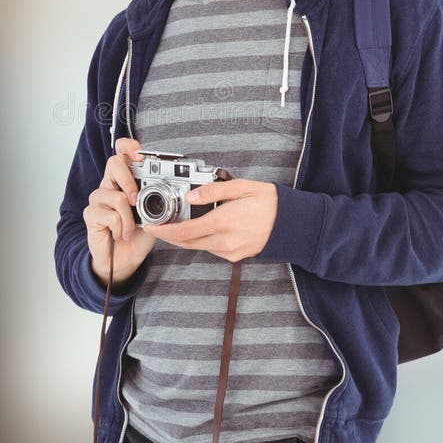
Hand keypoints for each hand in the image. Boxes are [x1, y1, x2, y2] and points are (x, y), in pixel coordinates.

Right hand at [83, 138, 155, 288]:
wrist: (125, 259)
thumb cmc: (138, 234)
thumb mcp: (156, 215)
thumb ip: (161, 200)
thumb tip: (173, 189)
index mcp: (124, 180)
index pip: (121, 151)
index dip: (128, 146)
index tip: (140, 153)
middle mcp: (109, 185)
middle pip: (114, 163)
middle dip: (130, 181)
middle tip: (136, 200)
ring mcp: (98, 199)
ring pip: (116, 196)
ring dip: (129, 217)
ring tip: (131, 228)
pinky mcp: (91, 214)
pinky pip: (110, 215)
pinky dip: (121, 228)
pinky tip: (120, 234)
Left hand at [142, 179, 277, 261]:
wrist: (293, 223)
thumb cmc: (269, 202)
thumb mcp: (242, 187)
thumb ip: (213, 190)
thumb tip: (191, 196)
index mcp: (223, 222)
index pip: (184, 231)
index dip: (164, 231)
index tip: (150, 227)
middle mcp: (224, 241)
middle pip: (186, 242)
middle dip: (168, 236)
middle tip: (156, 227)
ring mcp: (230, 251)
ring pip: (198, 247)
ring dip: (183, 238)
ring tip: (174, 225)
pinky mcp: (235, 255)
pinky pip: (211, 249)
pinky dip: (200, 240)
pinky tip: (200, 229)